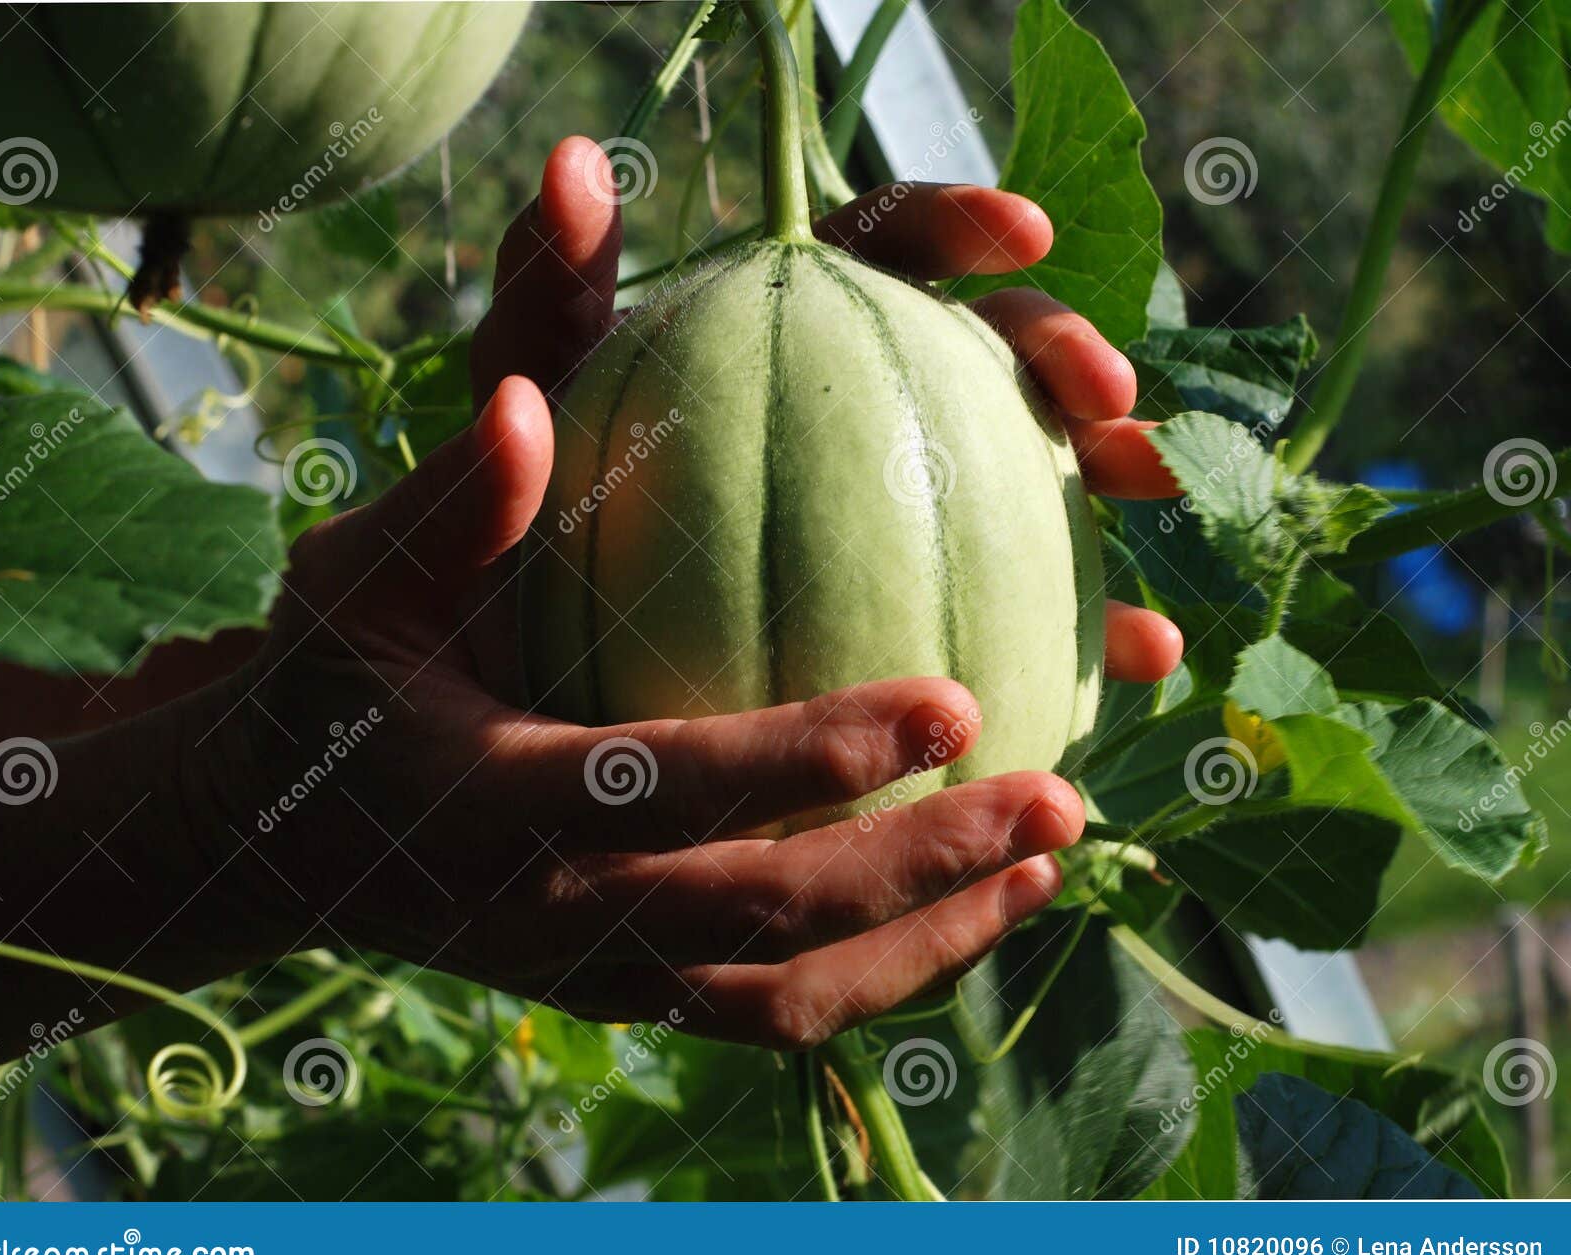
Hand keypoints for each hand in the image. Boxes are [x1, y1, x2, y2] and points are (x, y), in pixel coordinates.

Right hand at [200, 380, 1086, 1048]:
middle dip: (921, 869)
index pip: (665, 785)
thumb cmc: (329, 683)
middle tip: (1060, 797)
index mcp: (484, 799)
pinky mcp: (622, 997)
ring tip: (1050, 865)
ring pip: (784, 997)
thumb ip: (450, 504)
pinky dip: (880, 973)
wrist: (276, 844)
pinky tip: (971, 906)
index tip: (952, 701)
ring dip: (929, 943)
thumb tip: (527, 402)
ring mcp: (591, 974)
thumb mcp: (358, 580)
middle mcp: (546, 912)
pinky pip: (767, 1011)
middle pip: (760, 916)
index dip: (808, 756)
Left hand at [469, 137, 1181, 683]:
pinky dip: (1068, 643)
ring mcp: (885, 508)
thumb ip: (546, 295)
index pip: (884, 247)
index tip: (1023, 237)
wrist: (522, 651)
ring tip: (1157, 561)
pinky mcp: (900, 605)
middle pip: (987, 364)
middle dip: (1070, 375)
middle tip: (1116, 420)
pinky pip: (1000, 615)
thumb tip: (574, 158)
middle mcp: (851, 406)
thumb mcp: (518, 409)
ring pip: (1021, 493)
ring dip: (1099, 519)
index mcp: (783, 326)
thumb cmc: (515, 517)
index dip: (960, 224)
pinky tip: (1122, 679)